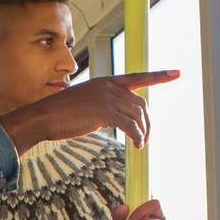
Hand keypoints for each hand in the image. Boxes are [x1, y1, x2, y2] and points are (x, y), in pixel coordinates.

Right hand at [0, 71, 179, 151]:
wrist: (43, 117)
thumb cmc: (59, 115)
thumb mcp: (84, 104)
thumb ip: (102, 106)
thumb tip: (113, 118)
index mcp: (106, 82)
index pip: (137, 77)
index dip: (159, 76)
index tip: (176, 73)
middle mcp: (109, 86)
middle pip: (141, 103)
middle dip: (148, 122)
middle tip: (146, 138)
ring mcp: (108, 97)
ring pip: (138, 115)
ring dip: (143, 132)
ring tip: (140, 145)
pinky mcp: (105, 111)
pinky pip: (131, 126)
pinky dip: (137, 137)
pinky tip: (136, 146)